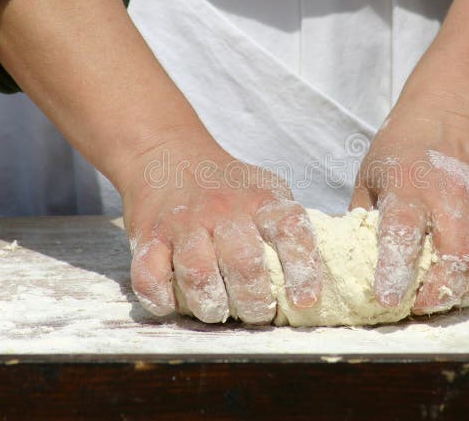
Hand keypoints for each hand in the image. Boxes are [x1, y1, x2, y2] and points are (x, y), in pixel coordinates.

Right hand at [119, 134, 321, 323]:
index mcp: (259, 200)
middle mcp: (222, 210)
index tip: (305, 300)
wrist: (167, 156)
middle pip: (243, 264)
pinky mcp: (148, 238)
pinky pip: (150, 278)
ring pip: (198, 276)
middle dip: (254, 301)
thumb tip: (321, 273)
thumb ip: (287, 223)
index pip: (289, 231)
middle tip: (258, 312)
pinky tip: (175, 304)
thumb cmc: (227, 185)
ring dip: (212, 306)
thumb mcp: (266, 189)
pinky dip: (163, 300)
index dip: (302, 269)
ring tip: (220, 311)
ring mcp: (182, 225)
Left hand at [351, 105, 468, 313]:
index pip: (403, 232)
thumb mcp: (370, 175)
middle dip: (437, 291)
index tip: (387, 299)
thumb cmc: (400, 150)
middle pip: (454, 253)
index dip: (396, 269)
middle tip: (417, 308)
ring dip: (462, 291)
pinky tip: (464, 288)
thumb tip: (348, 263)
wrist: (453, 113)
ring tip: (439, 303)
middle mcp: (447, 193)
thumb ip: (363, 218)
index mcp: (406, 184)